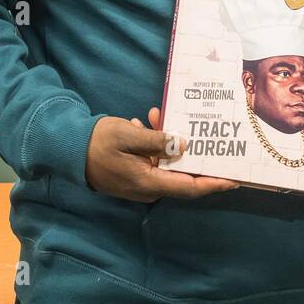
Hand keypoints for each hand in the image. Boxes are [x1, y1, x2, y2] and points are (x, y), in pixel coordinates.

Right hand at [85, 107, 238, 202]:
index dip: (214, 184)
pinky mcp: (133, 174)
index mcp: (149, 182)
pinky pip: (152, 160)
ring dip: (169, 142)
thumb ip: (157, 141)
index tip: (235, 179)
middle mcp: (148, 187)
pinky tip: (148, 121)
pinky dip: (155, 143)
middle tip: (207, 132)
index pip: (190, 188)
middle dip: (193, 151)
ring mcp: (140, 182)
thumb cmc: (97, 142)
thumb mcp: (128, 134)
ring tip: (161, 115)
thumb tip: (184, 146)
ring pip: (166, 163)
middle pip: (182, 175)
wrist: (68, 149)